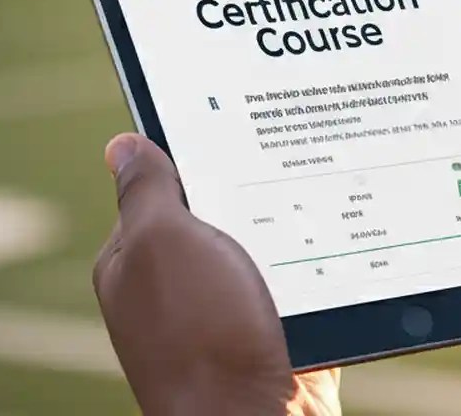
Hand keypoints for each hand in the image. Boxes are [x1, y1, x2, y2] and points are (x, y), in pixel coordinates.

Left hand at [92, 133, 340, 415]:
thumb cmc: (198, 336)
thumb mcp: (161, 241)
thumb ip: (146, 190)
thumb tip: (123, 144)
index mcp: (137, 260)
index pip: (162, 187)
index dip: (196, 155)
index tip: (236, 124)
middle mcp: (179, 288)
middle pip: (221, 214)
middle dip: (255, 194)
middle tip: (286, 168)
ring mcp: (227, 315)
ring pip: (268, 249)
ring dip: (295, 235)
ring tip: (316, 215)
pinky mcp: (276, 336)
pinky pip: (304, 288)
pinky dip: (322, 274)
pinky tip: (337, 256)